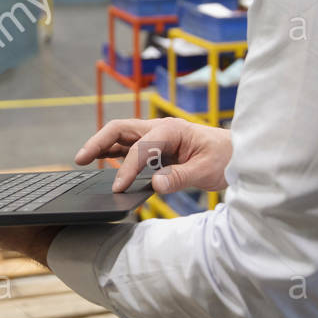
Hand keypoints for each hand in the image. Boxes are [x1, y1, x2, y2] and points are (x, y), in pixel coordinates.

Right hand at [75, 117, 231, 193]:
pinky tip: (103, 164)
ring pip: (121, 137)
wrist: (239, 154)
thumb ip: (180, 177)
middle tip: (79, 159)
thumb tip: (155, 184)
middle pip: (120, 129)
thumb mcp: (206, 170)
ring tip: (83, 161)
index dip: (126, 169)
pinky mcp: (157, 148)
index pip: (140, 149)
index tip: (117, 188)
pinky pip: (130, 148)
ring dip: (101, 146)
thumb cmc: (225, 158)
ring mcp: (156, 137)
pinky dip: (114, 154)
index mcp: (170, 129)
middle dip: (98, 142)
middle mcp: (159, 129)